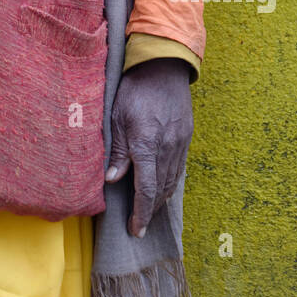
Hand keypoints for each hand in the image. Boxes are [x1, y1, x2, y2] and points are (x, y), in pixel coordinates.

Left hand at [105, 57, 193, 237]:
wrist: (163, 67)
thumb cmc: (134, 89)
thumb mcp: (116, 117)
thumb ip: (117, 151)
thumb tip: (111, 180)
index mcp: (147, 145)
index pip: (146, 189)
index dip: (140, 213)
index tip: (135, 230)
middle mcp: (167, 149)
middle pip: (160, 191)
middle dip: (149, 212)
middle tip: (139, 227)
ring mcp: (179, 143)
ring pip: (171, 182)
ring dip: (160, 201)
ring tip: (148, 212)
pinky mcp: (185, 137)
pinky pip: (178, 168)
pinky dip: (170, 184)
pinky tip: (163, 190)